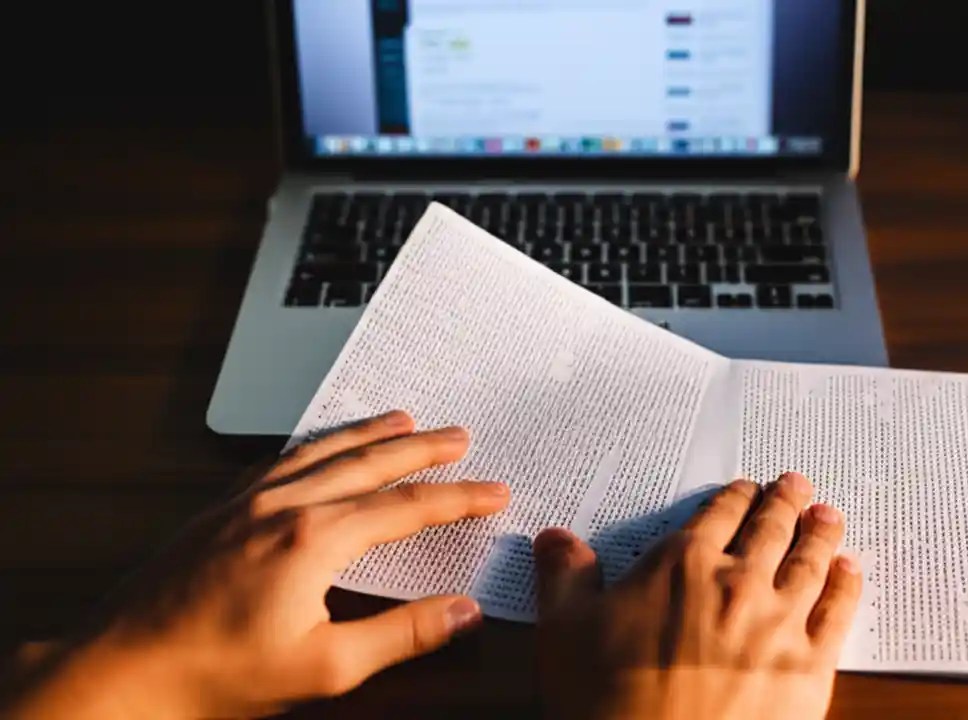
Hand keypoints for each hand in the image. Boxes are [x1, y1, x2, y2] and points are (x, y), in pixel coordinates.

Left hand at [2, 411, 508, 719]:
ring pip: (325, 450)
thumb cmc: (214, 674)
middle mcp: (283, 506)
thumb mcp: (324, 668)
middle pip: (371, 463)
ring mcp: (247, 501)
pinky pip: (282, 457)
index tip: (494, 492)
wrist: (121, 670)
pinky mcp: (220, 509)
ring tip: (405, 419)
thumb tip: (461, 612)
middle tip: (460, 436)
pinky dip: (317, 442)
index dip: (458, 498)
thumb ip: (400, 635)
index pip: (407, 508)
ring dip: (371, 433)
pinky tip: (323, 444)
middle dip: (423, 449)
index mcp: (314, 540)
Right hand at [534, 472, 861, 719]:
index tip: (747, 487)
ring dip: (821, 534)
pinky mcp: (809, 667)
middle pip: (771, 529)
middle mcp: (737, 582)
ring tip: (830, 515)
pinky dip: (846, 586)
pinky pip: (837, 614)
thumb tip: (554, 538)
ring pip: (810, 562)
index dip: (736, 496)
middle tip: (798, 485)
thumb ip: (565, 577)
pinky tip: (850, 572)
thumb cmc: (606, 700)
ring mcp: (778, 623)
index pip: (719, 514)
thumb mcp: (566, 631)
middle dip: (786, 502)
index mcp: (683, 564)